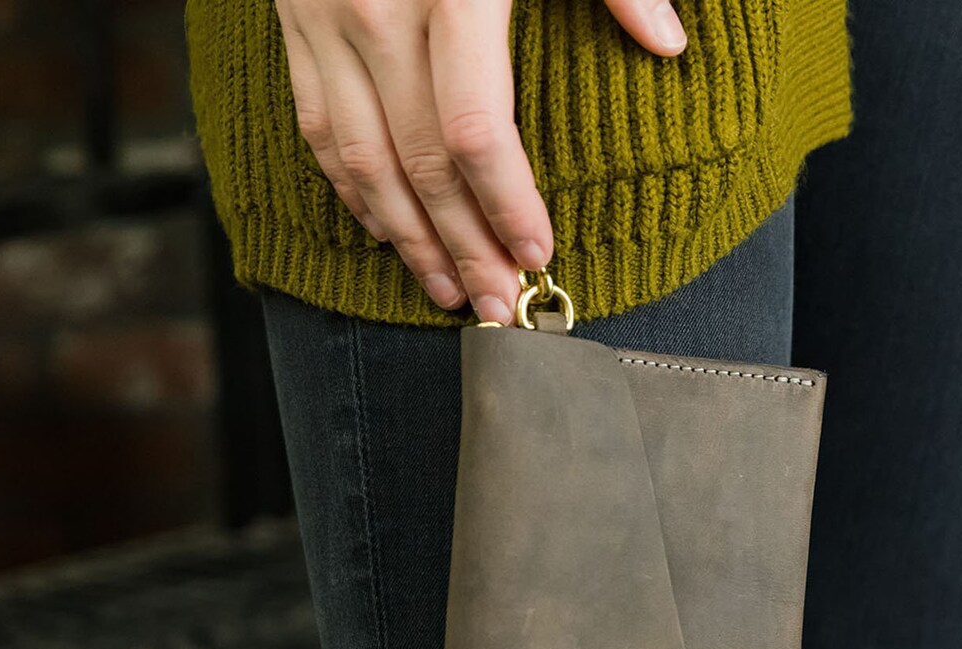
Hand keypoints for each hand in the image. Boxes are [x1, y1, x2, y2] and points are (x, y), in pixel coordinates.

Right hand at [277, 0, 687, 321]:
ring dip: (406, 239)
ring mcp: (323, 19)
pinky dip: (352, 190)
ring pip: (361, 162)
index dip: (505, 205)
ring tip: (446, 292)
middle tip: (500, 307)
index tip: (538, 252)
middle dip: (463, 246)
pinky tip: (386, 232)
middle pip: (421, 166)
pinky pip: (317, 128)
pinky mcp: (293, 20)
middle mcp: (376, 11)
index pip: (475, 132)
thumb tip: (668, 41)